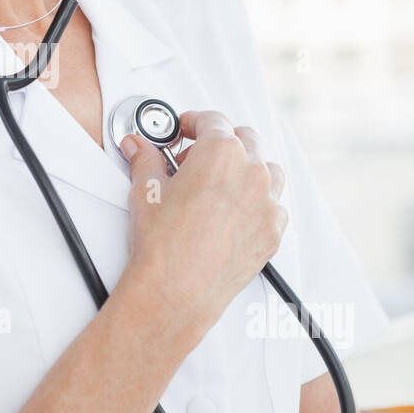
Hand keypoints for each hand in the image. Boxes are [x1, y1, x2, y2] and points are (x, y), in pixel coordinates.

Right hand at [121, 109, 286, 343]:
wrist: (177, 292)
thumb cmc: (163, 244)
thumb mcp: (145, 191)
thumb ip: (145, 160)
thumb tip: (139, 148)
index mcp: (221, 153)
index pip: (213, 120)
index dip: (193, 122)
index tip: (184, 129)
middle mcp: (252, 173)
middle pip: (245, 139)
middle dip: (220, 142)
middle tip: (194, 158)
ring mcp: (267, 204)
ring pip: (268, 170)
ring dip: (246, 167)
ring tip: (219, 182)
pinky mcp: (273, 232)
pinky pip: (274, 205)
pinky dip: (258, 201)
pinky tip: (234, 211)